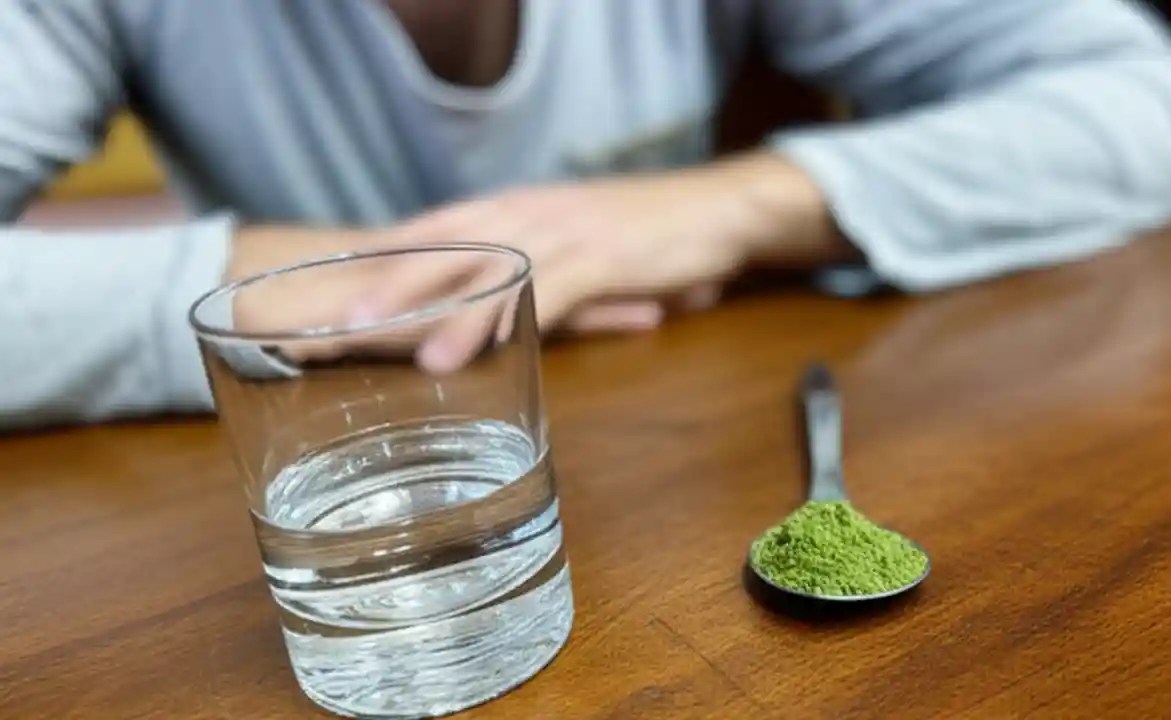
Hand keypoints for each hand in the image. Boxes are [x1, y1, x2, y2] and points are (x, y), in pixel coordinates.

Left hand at [367, 152, 848, 368]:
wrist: (715, 209)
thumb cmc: (641, 231)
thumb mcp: (573, 243)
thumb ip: (529, 270)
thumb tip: (490, 306)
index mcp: (515, 209)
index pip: (434, 230)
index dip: (383, 260)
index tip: (333, 288)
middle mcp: (529, 214)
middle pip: (444, 248)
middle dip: (388, 288)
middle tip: (336, 326)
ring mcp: (565, 234)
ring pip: (490, 272)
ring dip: (445, 314)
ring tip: (403, 354)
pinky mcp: (604, 259)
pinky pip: (548, 293)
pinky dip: (511, 321)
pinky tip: (481, 352)